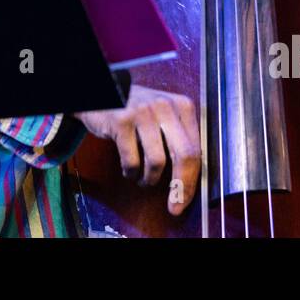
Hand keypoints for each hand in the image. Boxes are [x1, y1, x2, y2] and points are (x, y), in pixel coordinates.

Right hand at [75, 84, 199, 215]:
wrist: (102, 92)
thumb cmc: (137, 111)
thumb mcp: (163, 116)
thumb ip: (179, 139)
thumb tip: (191, 180)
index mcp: (182, 106)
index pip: (196, 149)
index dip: (193, 179)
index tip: (186, 199)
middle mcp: (165, 106)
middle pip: (184, 155)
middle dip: (181, 187)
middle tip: (174, 206)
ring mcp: (143, 112)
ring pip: (157, 161)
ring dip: (149, 179)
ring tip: (143, 179)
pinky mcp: (122, 121)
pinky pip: (132, 160)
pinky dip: (131, 172)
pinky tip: (129, 170)